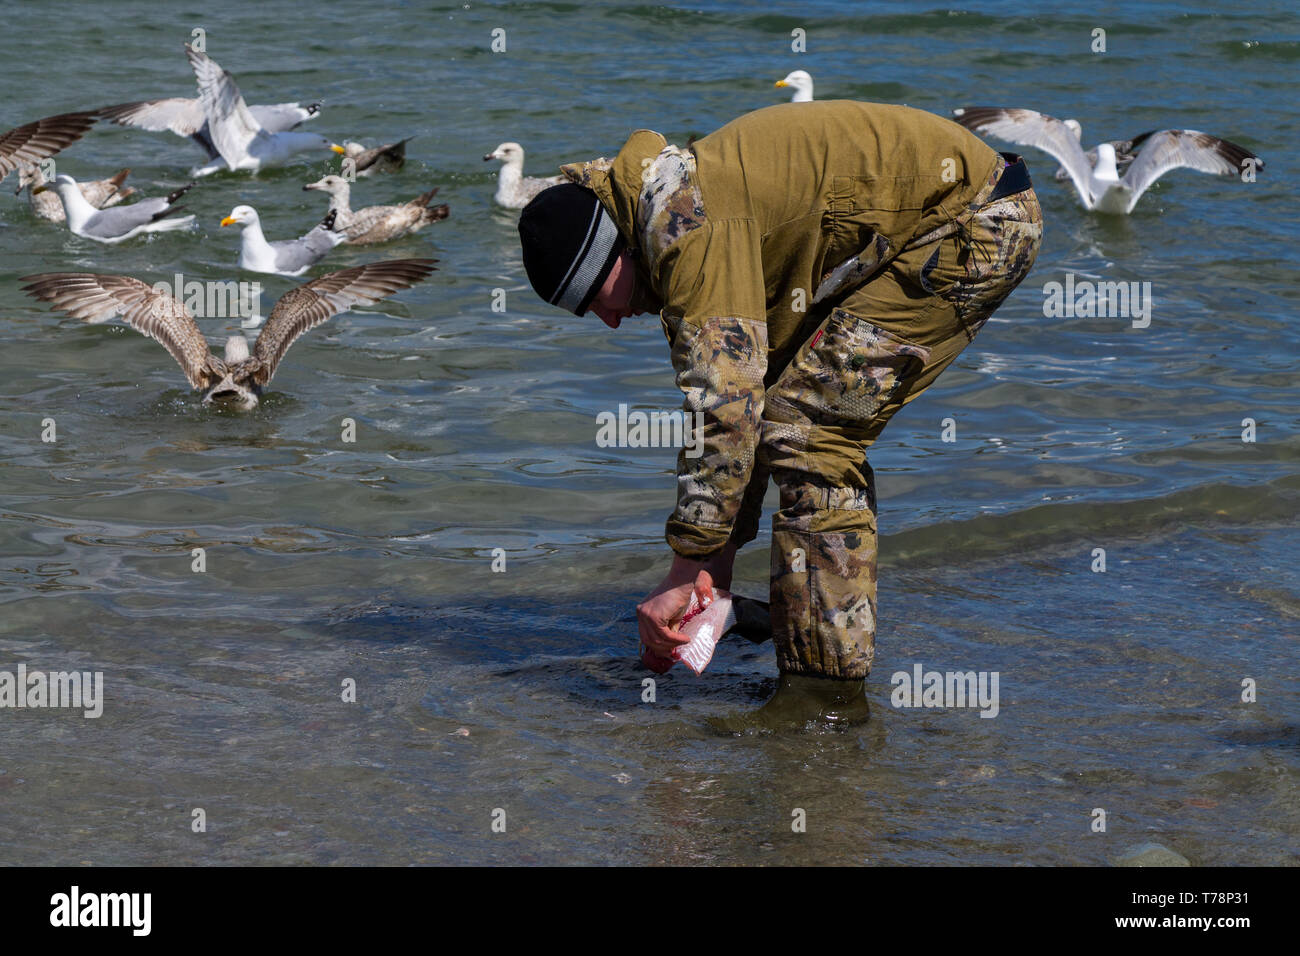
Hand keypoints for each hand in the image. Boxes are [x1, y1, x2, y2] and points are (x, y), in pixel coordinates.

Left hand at [636, 545, 735, 663]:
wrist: (682, 581)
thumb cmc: (679, 595)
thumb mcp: (671, 616)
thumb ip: (668, 630)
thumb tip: (671, 648)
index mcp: (642, 612)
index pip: (645, 635)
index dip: (656, 646)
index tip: (668, 652)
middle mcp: (640, 613)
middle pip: (648, 640)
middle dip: (662, 649)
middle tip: (674, 653)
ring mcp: (645, 615)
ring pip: (657, 640)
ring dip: (672, 644)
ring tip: (684, 642)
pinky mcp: (653, 616)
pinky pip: (664, 635)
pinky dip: (676, 640)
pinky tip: (685, 639)